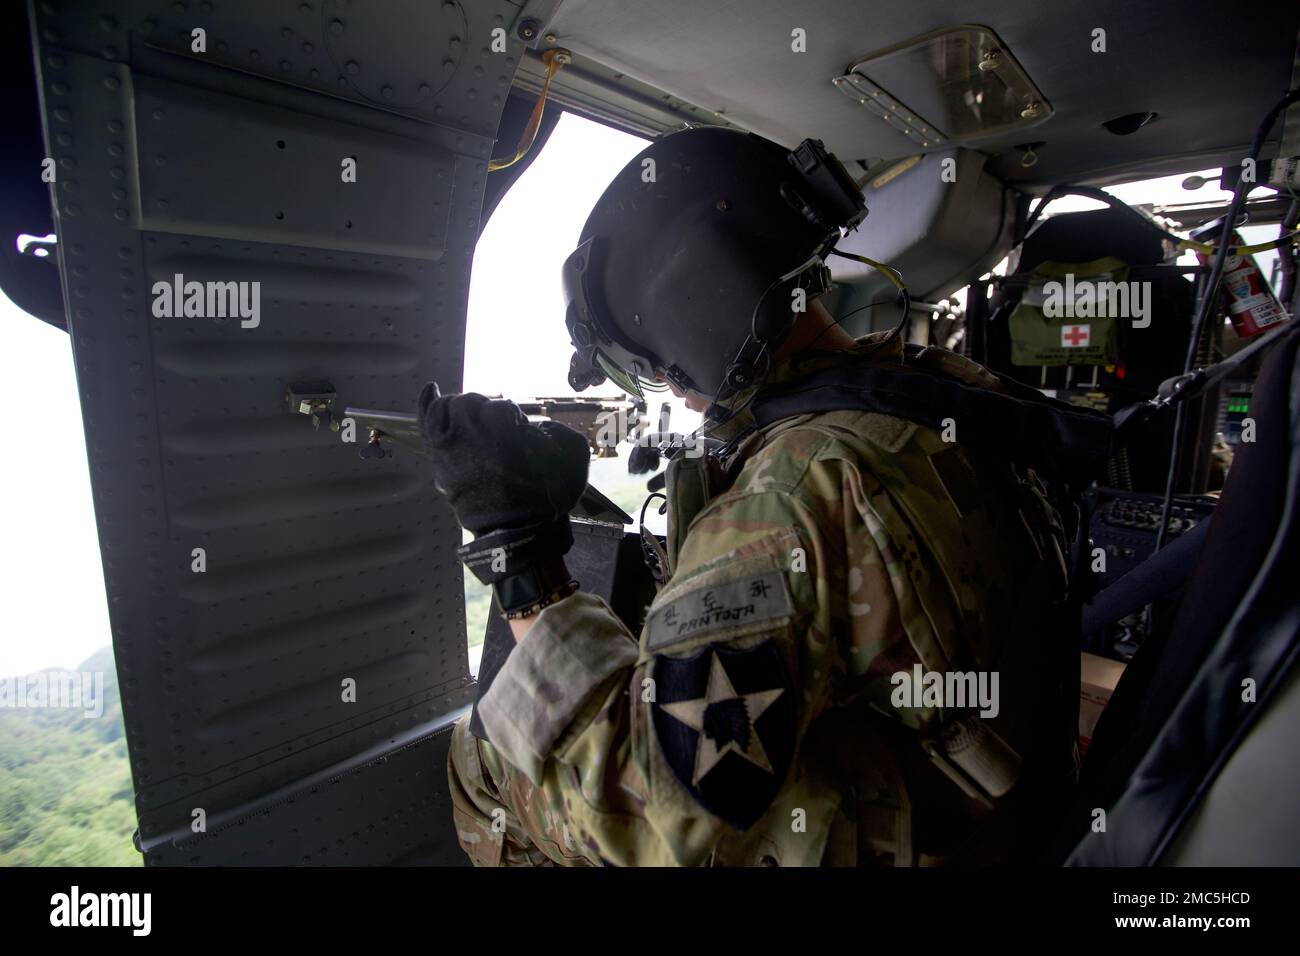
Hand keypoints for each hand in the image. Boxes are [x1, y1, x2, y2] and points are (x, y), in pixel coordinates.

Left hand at [417, 384, 589, 536]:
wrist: (518, 532)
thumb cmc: (546, 499)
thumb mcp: (572, 460)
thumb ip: (561, 433)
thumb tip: (540, 427)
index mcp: (503, 430)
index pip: (503, 408)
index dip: (514, 421)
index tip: (519, 437)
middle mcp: (472, 432)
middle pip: (473, 403)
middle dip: (486, 413)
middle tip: (496, 431)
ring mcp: (451, 445)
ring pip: (449, 408)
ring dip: (461, 409)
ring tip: (470, 417)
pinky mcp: (439, 458)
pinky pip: (427, 422)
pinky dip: (427, 402)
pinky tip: (430, 388)